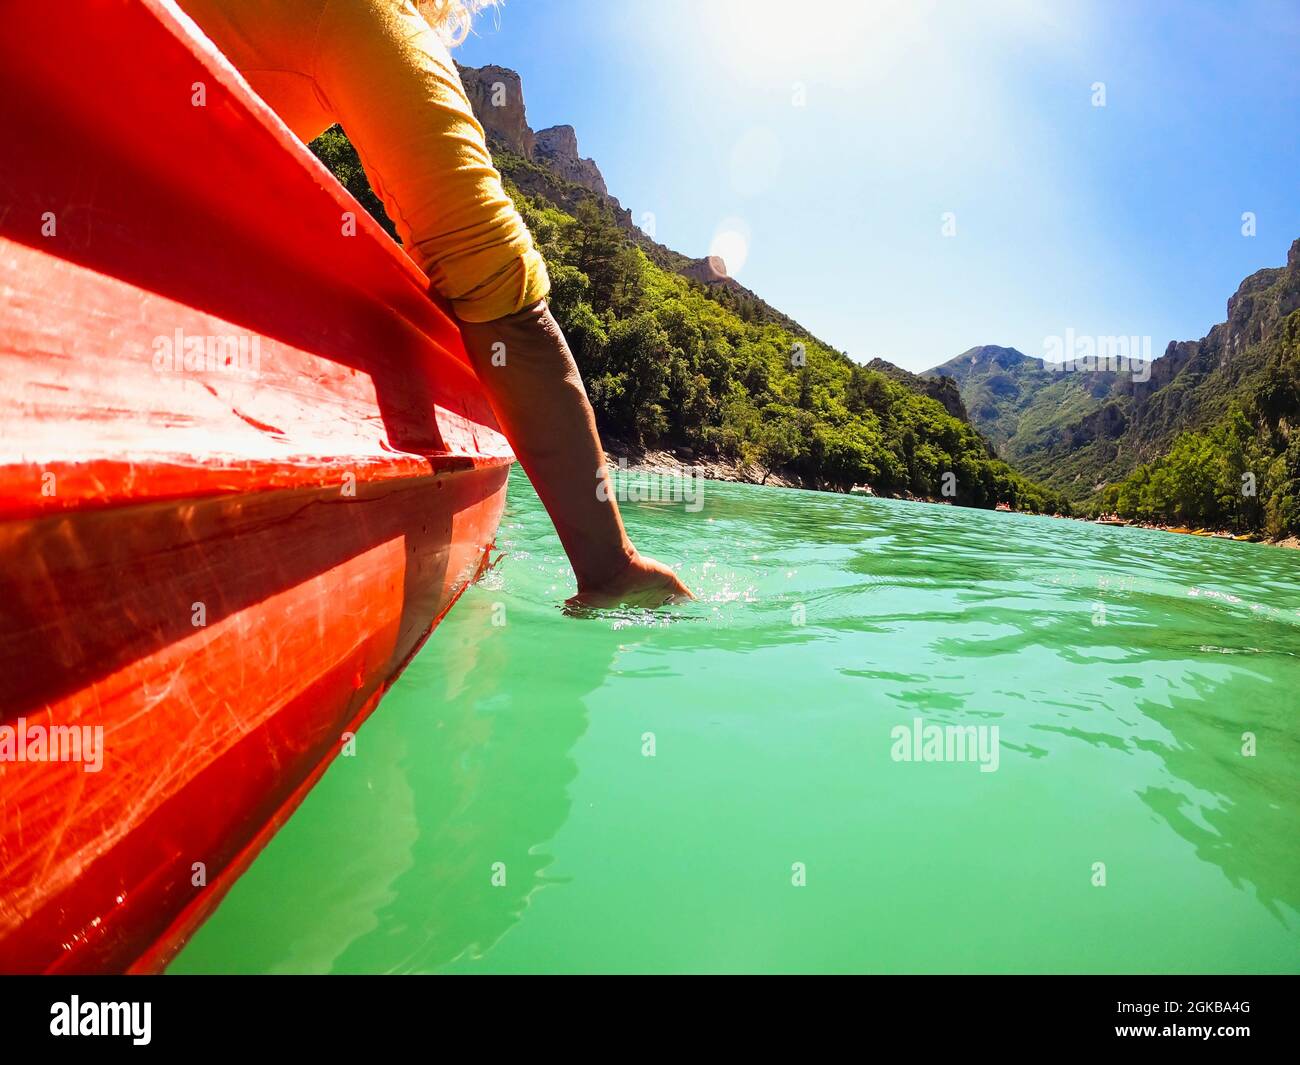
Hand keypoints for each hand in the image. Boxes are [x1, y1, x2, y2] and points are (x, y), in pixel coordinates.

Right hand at [568, 551, 692, 608]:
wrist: (612, 571)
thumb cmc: (601, 588)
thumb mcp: (585, 602)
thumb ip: (575, 608)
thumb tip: (560, 610)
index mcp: (632, 602)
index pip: (644, 609)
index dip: (650, 612)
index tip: (655, 620)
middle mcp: (646, 596)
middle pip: (660, 605)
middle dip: (667, 609)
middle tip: (677, 620)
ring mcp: (659, 590)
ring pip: (675, 601)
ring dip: (682, 606)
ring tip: (694, 614)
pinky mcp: (670, 583)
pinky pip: (686, 595)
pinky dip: (694, 601)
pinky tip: (701, 605)